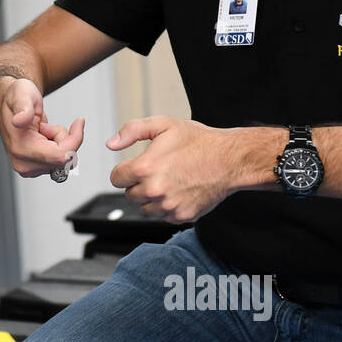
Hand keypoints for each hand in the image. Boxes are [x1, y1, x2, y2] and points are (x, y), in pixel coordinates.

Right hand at [0, 77, 83, 177]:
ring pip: (63, 161)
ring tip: (41, 130)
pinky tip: (43, 138)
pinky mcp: (34, 169)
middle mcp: (23, 163)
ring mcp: (29, 168)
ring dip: (60, 142)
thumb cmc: (16, 99)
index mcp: (20, 148)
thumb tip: (19, 121)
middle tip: (46, 125)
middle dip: (64, 138)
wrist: (10, 107)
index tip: (78, 122)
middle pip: (64, 159)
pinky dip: (58, 147)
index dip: (75, 140)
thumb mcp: (22, 94)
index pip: (61, 156)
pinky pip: (59, 162)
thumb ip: (23, 107)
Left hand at [107, 116, 237, 221]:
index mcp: (145, 168)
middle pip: (130, 194)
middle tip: (158, 170)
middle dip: (139, 183)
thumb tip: (111, 144)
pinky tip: (181, 190)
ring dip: (152, 197)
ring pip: (145, 207)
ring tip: (170, 180)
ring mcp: (168, 206)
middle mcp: (155, 190)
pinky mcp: (181, 216)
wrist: (230, 160)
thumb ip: (132, 131)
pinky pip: (163, 215)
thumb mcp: (163, 125)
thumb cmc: (199, 142)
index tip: (136, 166)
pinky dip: (168, 206)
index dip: (124, 171)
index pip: (116, 178)